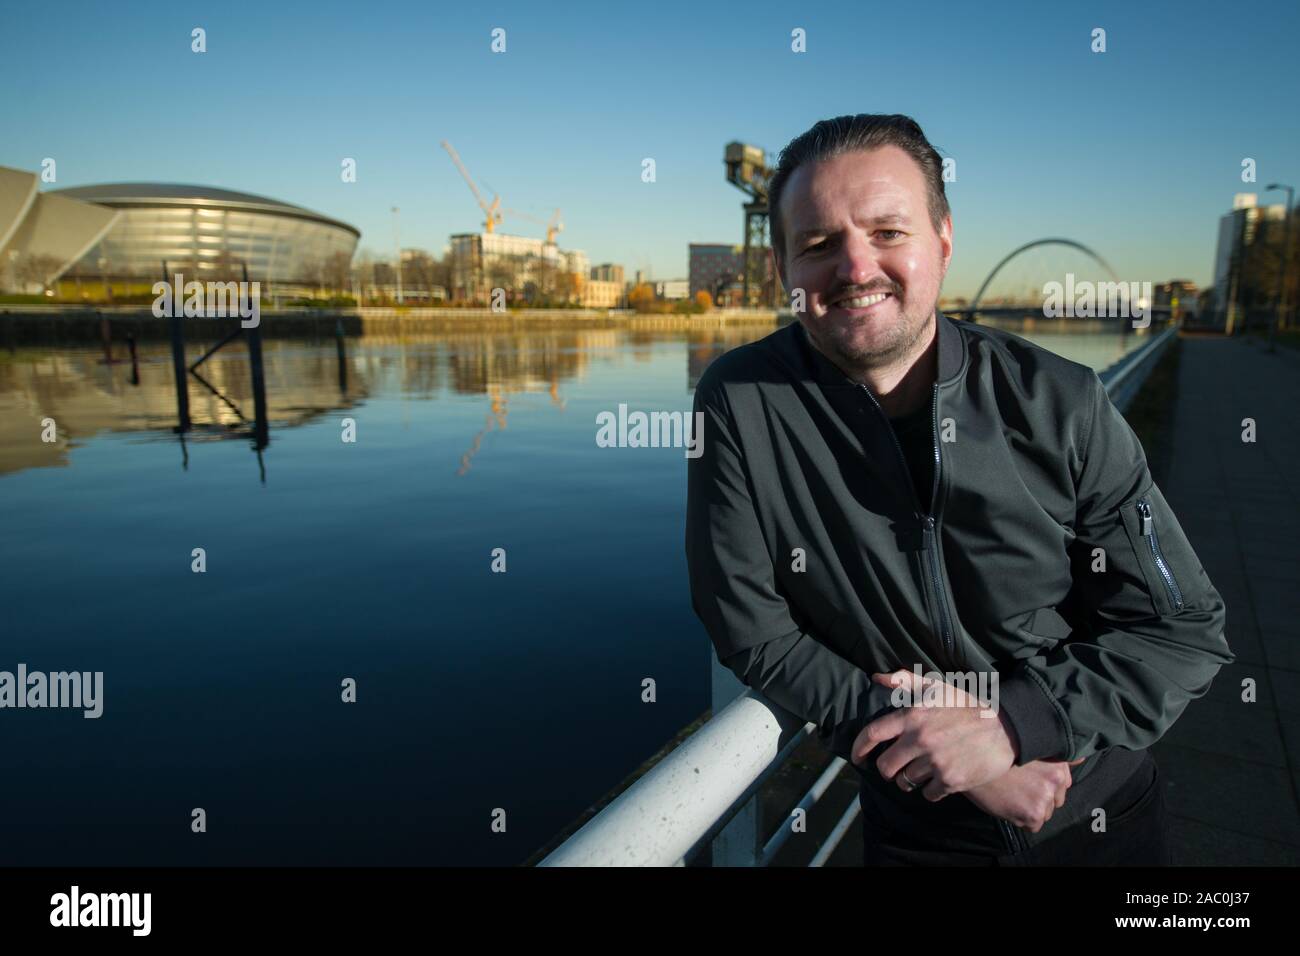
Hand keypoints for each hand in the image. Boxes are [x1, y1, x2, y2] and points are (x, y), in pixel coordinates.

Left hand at [852, 668, 1017, 800]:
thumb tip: (876, 677)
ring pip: (906, 782)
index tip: (857, 758)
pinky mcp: (951, 780)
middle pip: (885, 767)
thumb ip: (904, 681)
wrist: (1005, 728)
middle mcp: (920, 740)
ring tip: (918, 773)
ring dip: (909, 780)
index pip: (872, 735)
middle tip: (896, 768)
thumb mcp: (935, 687)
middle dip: (888, 770)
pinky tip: (937, 781)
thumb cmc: (966, 706)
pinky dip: (930, 791)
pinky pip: (928, 794)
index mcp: (912, 716)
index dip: (858, 749)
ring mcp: (935, 762)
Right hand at [962, 758, 1085, 831]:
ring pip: (1045, 813)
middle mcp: (1057, 779)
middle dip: (1040, 797)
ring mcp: (1046, 797)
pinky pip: (1034, 825)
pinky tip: (1008, 803)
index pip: (1063, 782)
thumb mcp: (1028, 748)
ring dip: (1030, 808)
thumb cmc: (996, 753)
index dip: (1044, 782)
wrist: (970, 761)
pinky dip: (1021, 819)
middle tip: (1018, 786)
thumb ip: (1055, 756)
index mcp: (1057, 762)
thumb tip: (1082, 759)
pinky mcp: (1034, 813)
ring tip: (1010, 793)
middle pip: (1055, 800)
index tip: (1028, 778)